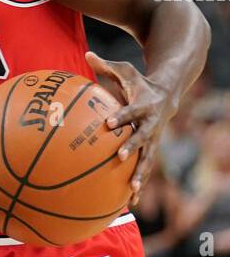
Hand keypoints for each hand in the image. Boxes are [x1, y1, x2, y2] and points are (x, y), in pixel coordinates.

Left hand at [85, 50, 173, 203]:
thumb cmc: (139, 83)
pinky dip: (139, 185)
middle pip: (142, 138)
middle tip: (119, 158)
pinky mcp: (152, 150)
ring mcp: (154, 139)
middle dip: (132, 148)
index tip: (108, 123)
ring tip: (131, 191)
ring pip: (148, 160)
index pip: (131, 111)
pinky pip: (145, 170)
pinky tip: (131, 203)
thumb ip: (106, 65)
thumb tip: (87, 54)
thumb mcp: (125, 71)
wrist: (168, 94)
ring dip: (140, 175)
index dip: (122, 117)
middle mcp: (151, 124)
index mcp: (143, 105)